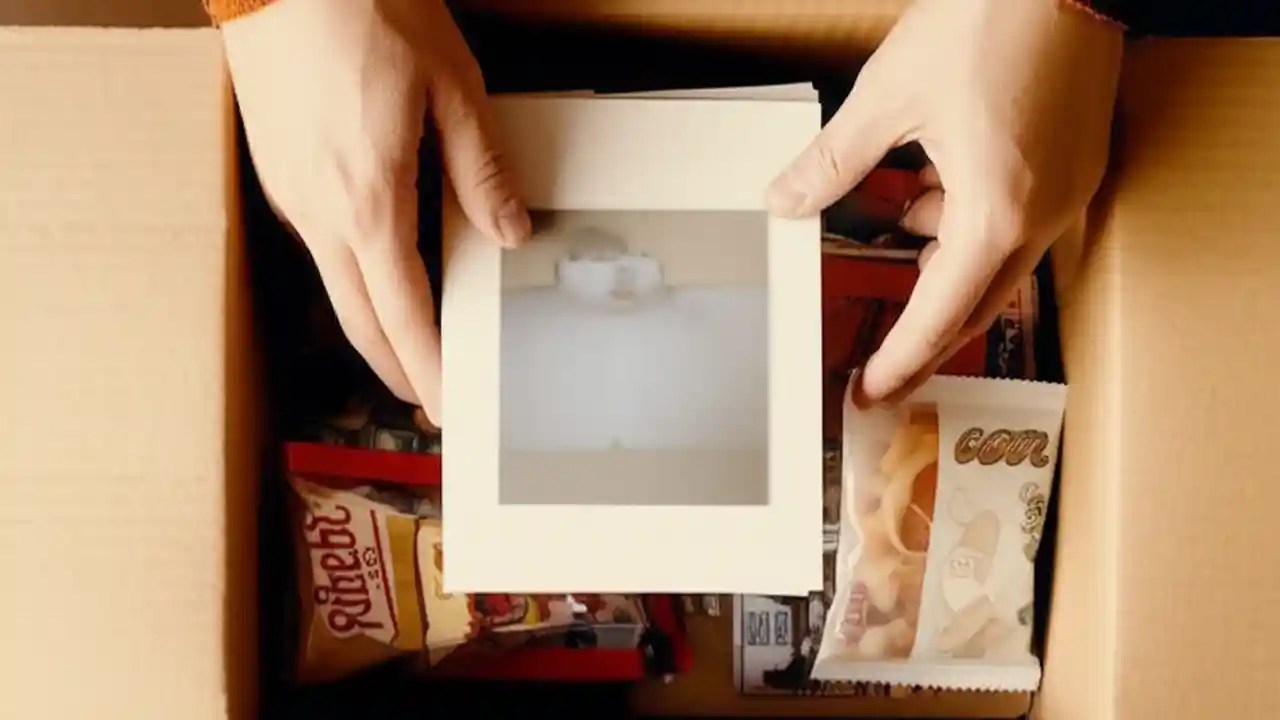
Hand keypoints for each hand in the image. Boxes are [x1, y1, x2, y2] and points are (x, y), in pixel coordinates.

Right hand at [222, 0, 528, 423]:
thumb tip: (508, 229)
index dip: (429, 370)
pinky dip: (356, 273)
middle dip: (399, 368)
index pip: (403, 316)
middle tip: (432, 399)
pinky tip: (383, 264)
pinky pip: (322, 243)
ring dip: (376, 323)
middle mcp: (320, 214)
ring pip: (337, 285)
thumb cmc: (361, 10)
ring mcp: (292, 194)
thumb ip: (480, 169)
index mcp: (367, 203)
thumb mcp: (450, 86)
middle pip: (360, 320)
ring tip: (416, 342)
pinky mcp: (279, 170)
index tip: (450, 409)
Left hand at [767, 0, 1122, 403]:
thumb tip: (786, 201)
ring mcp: (1067, 192)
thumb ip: (834, 161)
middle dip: (923, 335)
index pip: (939, 315)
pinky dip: (969, 222)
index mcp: (996, 213)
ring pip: (995, 260)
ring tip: (895, 230)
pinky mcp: (1074, 165)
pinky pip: (1016, 222)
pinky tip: (932, 187)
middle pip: (975, 303)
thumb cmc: (988, 20)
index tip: (870, 393)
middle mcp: (1042, 216)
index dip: (900, 360)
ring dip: (942, 262)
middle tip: (879, 364)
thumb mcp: (889, 96)